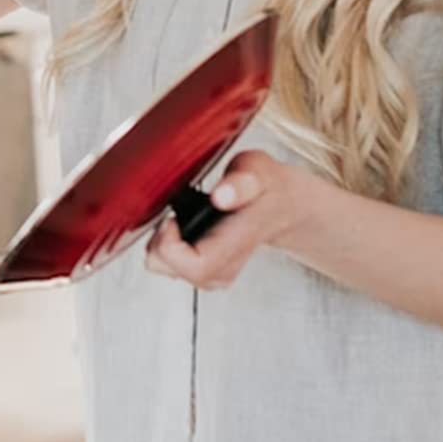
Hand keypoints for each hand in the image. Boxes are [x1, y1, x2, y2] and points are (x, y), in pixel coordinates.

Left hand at [145, 150, 313, 289]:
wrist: (283, 204)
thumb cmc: (267, 186)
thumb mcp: (258, 170)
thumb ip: (241, 181)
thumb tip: (221, 196)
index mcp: (237, 241)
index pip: (197, 266)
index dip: (171, 246)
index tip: (172, 217)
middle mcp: (227, 264)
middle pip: (176, 271)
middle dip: (160, 242)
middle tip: (169, 215)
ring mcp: (218, 270)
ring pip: (171, 271)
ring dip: (162, 244)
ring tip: (175, 219)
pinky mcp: (210, 269)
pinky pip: (174, 267)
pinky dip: (167, 247)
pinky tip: (178, 228)